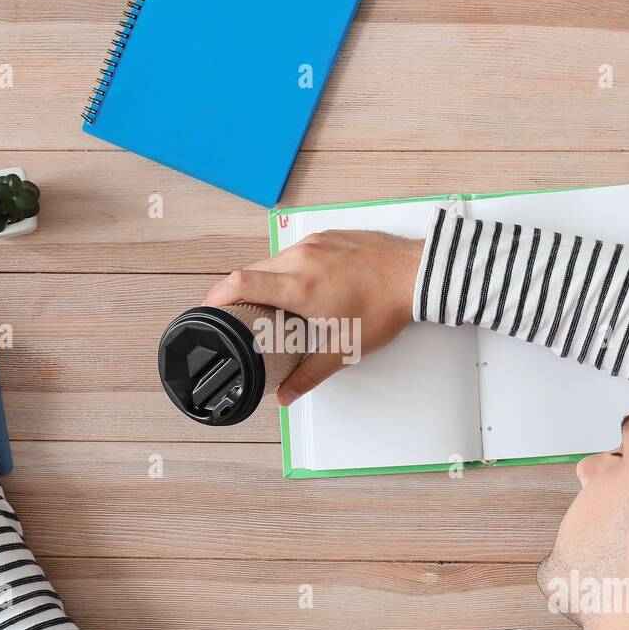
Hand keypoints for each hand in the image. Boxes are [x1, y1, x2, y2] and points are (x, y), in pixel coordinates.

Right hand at [205, 229, 422, 403]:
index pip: (240, 282)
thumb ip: (308, 374)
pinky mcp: (330, 236)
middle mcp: (301, 258)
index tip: (211, 307)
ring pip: (275, 259)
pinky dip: (292, 267)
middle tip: (245, 312)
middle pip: (252, 271)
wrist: (417, 275)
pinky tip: (308, 285)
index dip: (217, 295)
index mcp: (298, 286)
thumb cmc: (384, 307)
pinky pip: (298, 250)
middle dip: (242, 292)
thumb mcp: (343, 349)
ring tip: (280, 302)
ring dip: (269, 279)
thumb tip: (286, 394)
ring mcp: (316, 243)